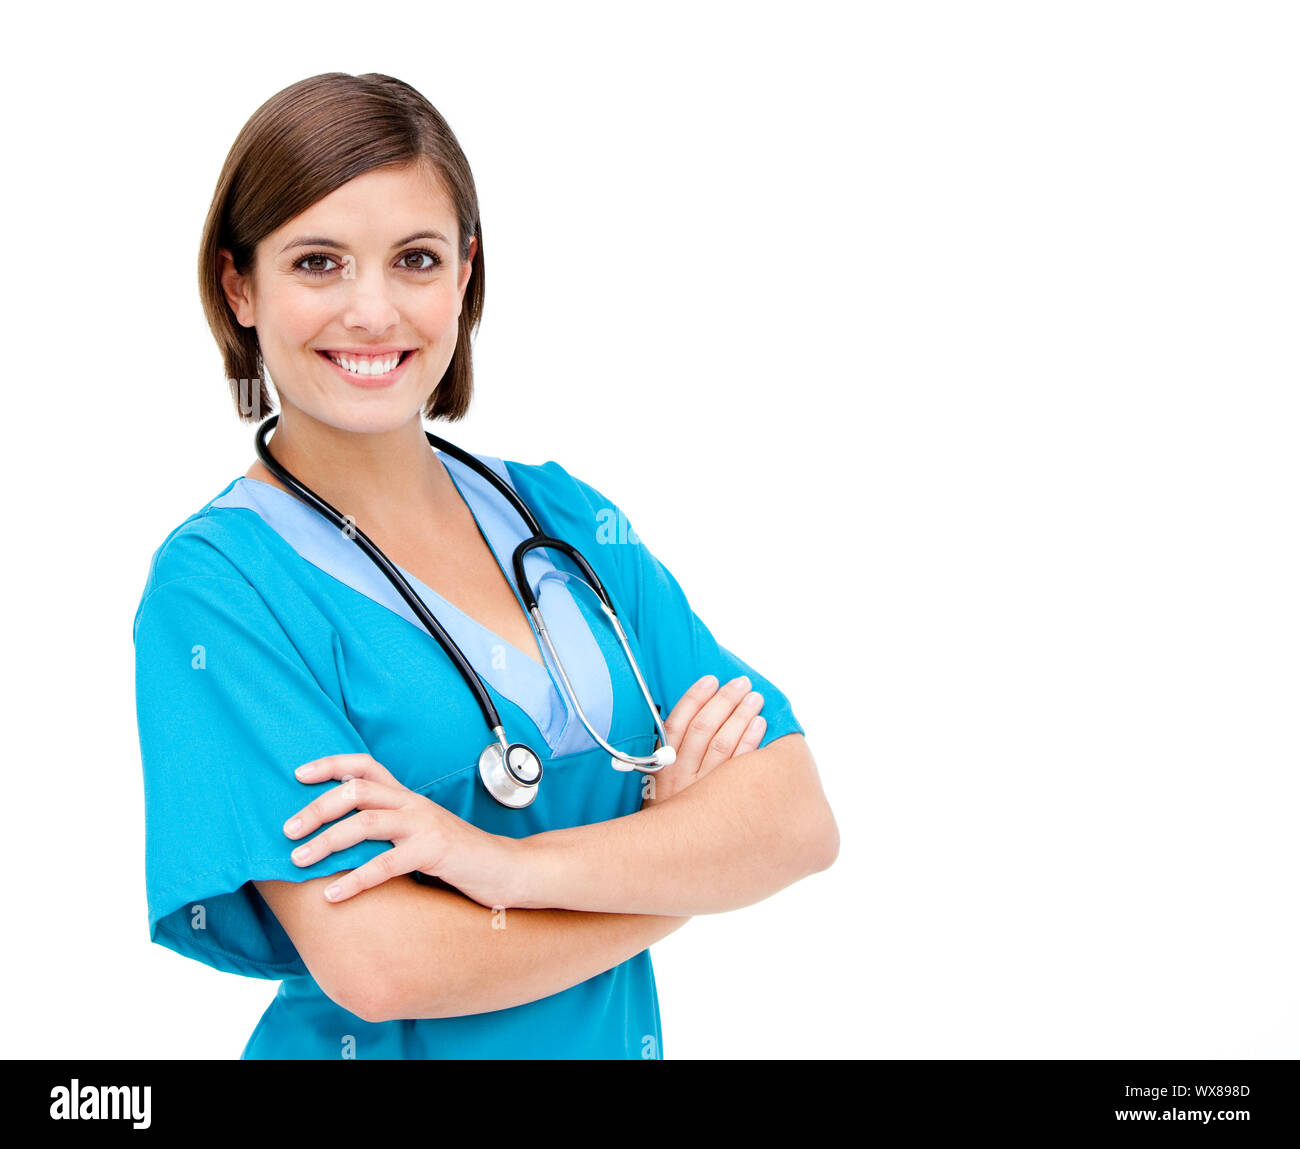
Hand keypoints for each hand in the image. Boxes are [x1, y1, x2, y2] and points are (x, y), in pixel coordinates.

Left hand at [283, 753, 522, 907]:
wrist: (508, 869)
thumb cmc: (458, 856)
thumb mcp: (420, 833)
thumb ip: (390, 830)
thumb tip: (342, 838)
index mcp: (408, 797)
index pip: (366, 766)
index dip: (331, 764)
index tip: (298, 774)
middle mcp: (414, 804)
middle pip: (356, 791)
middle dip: (316, 808)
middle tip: (287, 831)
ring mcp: (425, 825)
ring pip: (365, 823)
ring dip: (326, 841)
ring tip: (298, 862)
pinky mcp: (435, 851)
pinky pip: (386, 863)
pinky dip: (355, 879)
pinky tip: (334, 895)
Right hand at [640, 674, 766, 807]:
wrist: (669, 863)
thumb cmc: (668, 820)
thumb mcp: (657, 787)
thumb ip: (671, 756)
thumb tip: (696, 720)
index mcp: (661, 768)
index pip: (676, 723)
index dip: (694, 698)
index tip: (710, 680)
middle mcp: (680, 777)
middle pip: (704, 729)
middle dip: (725, 701)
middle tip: (742, 684)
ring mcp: (704, 792)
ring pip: (724, 744)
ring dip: (742, 716)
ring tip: (755, 699)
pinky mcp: (725, 807)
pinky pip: (741, 769)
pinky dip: (751, 742)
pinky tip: (760, 726)